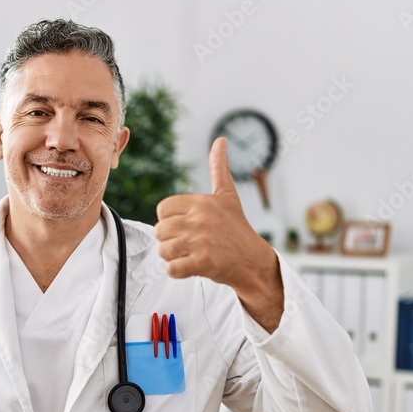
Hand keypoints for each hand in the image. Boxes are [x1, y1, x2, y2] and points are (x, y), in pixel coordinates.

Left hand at [154, 137, 283, 329]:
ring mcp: (201, 241)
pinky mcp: (202, 263)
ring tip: (192, 254)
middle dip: (170, 240)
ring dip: (174, 257)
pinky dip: (178, 272)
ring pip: (163, 250)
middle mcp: (200, 219)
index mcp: (202, 202)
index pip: (162, 209)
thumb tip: (220, 140)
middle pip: (159, 231)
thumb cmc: (236, 228)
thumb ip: (219, 169)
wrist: (253, 261)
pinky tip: (193, 267)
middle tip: (190, 243)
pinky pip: (171, 269)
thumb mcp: (227, 196)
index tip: (186, 225)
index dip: (170, 221)